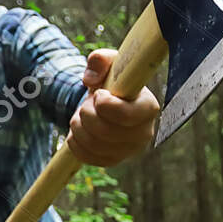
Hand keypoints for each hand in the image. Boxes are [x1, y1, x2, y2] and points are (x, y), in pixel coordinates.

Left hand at [67, 48, 160, 166]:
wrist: (109, 102)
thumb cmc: (114, 81)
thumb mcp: (110, 63)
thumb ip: (100, 60)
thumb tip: (91, 77)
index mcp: (148, 108)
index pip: (126, 115)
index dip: (104, 104)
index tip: (99, 94)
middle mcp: (144, 134)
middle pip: (105, 132)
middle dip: (87, 113)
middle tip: (88, 103)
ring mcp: (128, 151)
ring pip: (92, 144)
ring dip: (78, 125)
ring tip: (83, 113)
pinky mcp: (112, 161)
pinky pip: (84, 156)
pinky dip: (74, 140)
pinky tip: (81, 128)